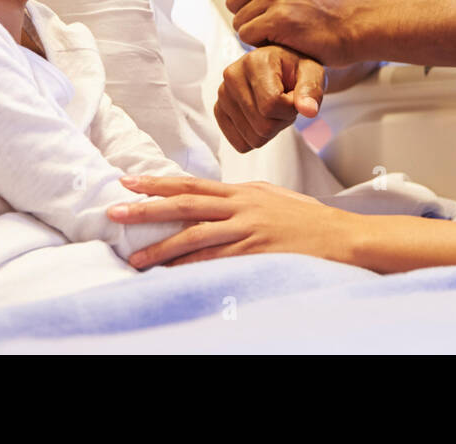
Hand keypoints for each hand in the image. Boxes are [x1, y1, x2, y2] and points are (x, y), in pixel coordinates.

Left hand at [108, 175, 357, 267]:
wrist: (341, 236)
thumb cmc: (308, 220)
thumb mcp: (272, 198)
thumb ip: (242, 199)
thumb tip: (214, 201)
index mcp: (243, 191)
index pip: (192, 184)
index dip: (158, 183)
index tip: (128, 182)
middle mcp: (241, 206)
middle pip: (185, 204)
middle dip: (147, 208)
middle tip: (115, 212)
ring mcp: (247, 229)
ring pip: (194, 235)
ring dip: (160, 247)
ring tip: (134, 258)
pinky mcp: (255, 253)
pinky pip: (215, 261)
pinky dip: (190, 267)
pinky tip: (170, 273)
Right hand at [215, 45, 323, 152]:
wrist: (281, 66)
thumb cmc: (296, 69)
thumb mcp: (312, 73)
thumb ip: (312, 90)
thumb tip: (308, 110)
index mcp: (254, 61)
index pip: (271, 105)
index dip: (290, 109)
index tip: (294, 96)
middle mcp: (233, 76)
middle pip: (262, 126)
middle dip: (281, 120)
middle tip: (285, 103)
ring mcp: (223, 94)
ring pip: (253, 138)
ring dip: (270, 129)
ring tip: (273, 107)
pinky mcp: (219, 110)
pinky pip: (240, 143)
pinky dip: (256, 137)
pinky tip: (261, 116)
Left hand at [220, 0, 363, 66]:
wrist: (354, 27)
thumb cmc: (325, 11)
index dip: (252, 3)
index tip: (276, 9)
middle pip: (233, 3)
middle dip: (251, 18)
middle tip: (280, 23)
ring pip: (239, 22)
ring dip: (258, 33)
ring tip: (285, 31)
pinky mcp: (278, 17)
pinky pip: (247, 36)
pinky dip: (262, 44)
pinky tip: (285, 39)